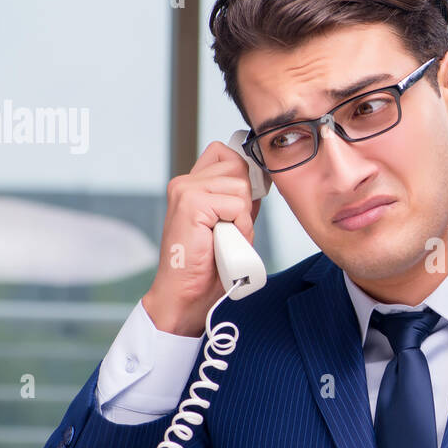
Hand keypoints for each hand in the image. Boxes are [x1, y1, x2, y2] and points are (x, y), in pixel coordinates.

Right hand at [143, 141, 262, 335]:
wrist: (186, 295)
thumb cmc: (209, 266)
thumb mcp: (231, 224)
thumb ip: (241, 200)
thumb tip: (262, 178)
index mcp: (191, 184)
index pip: (226, 153)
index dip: (244, 174)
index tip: (243, 203)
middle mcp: (185, 182)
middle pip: (238, 166)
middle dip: (246, 199)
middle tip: (232, 228)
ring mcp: (185, 190)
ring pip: (241, 186)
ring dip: (243, 217)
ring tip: (226, 237)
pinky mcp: (191, 203)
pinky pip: (237, 204)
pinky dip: (239, 226)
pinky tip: (223, 241)